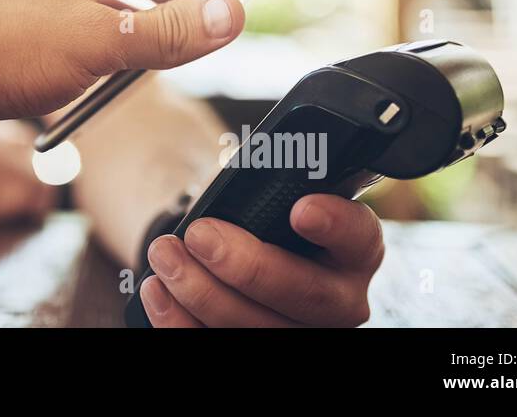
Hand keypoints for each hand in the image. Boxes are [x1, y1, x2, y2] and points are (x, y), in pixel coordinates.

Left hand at [0, 0, 244, 142]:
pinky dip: (106, 60)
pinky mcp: (19, 42)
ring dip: (144, 32)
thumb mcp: (99, 40)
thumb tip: (234, 14)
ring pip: (108, 14)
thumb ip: (168, 32)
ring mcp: (38, 4)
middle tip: (223, 16)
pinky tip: (112, 84)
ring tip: (178, 52)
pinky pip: (80, 45)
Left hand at [139, 194, 383, 326]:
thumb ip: (271, 184)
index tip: (301, 209)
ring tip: (165, 254)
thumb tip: (248, 170)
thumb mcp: (270, 189)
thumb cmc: (257, 214)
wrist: (230, 246)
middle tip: (200, 235)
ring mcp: (300, 331)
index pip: (359, 236)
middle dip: (248, 267)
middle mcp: (339, 299)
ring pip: (258, 329)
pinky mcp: (257, 346)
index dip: (335, 225)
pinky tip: (156, 290)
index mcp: (353, 249)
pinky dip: (179, 321)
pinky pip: (216, 345)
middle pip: (307, 295)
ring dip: (202, 292)